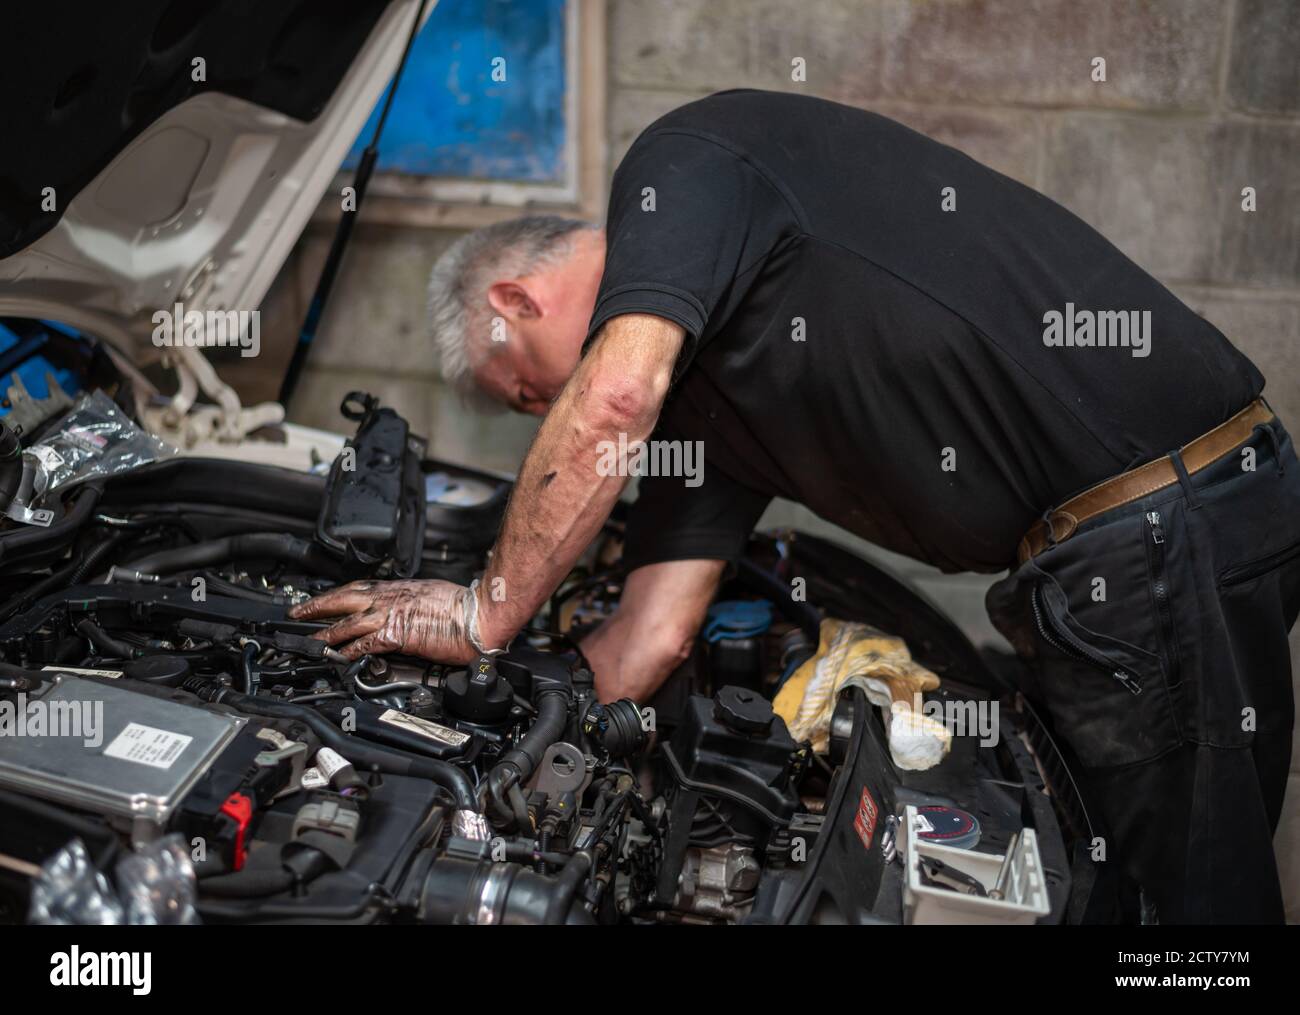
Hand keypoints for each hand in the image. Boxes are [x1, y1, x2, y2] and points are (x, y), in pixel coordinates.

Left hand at [287, 579, 478, 662]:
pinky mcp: (397, 634)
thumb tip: (405, 608)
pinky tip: (338, 656)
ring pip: (348, 622)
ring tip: (310, 640)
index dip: (338, 593)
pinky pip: (365, 643)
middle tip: (298, 613)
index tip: (324, 598)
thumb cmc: (463, 607)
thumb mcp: (431, 593)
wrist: (477, 616)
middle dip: (318, 606)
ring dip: (326, 631)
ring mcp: (392, 614)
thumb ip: (412, 600)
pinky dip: (348, 650)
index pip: (360, 587)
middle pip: (345, 598)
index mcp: (400, 587)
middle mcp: (391, 597)